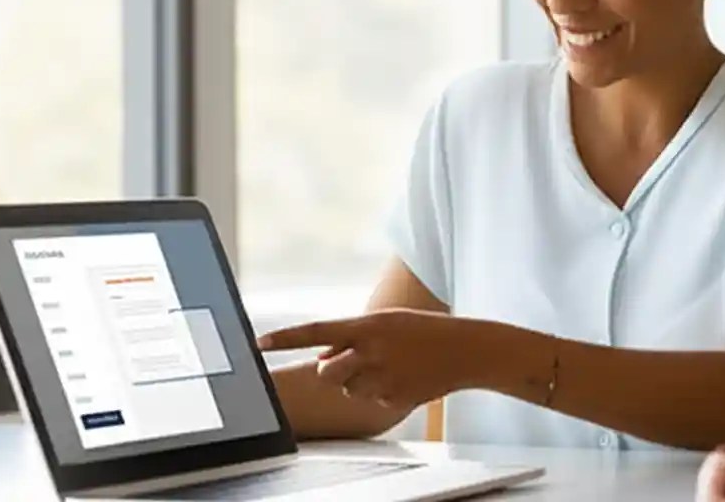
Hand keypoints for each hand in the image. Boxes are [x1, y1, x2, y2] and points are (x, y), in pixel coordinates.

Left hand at [257, 310, 482, 408]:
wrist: (465, 350)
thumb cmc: (423, 332)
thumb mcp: (386, 324)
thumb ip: (351, 339)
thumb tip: (320, 359)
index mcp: (367, 325)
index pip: (316, 331)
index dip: (285, 338)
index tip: (258, 343)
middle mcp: (371, 350)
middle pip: (325, 372)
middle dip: (330, 372)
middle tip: (348, 365)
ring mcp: (382, 376)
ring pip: (348, 389)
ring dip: (358, 382)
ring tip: (388, 368)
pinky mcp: (393, 398)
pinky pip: (371, 400)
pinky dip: (380, 392)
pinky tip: (403, 378)